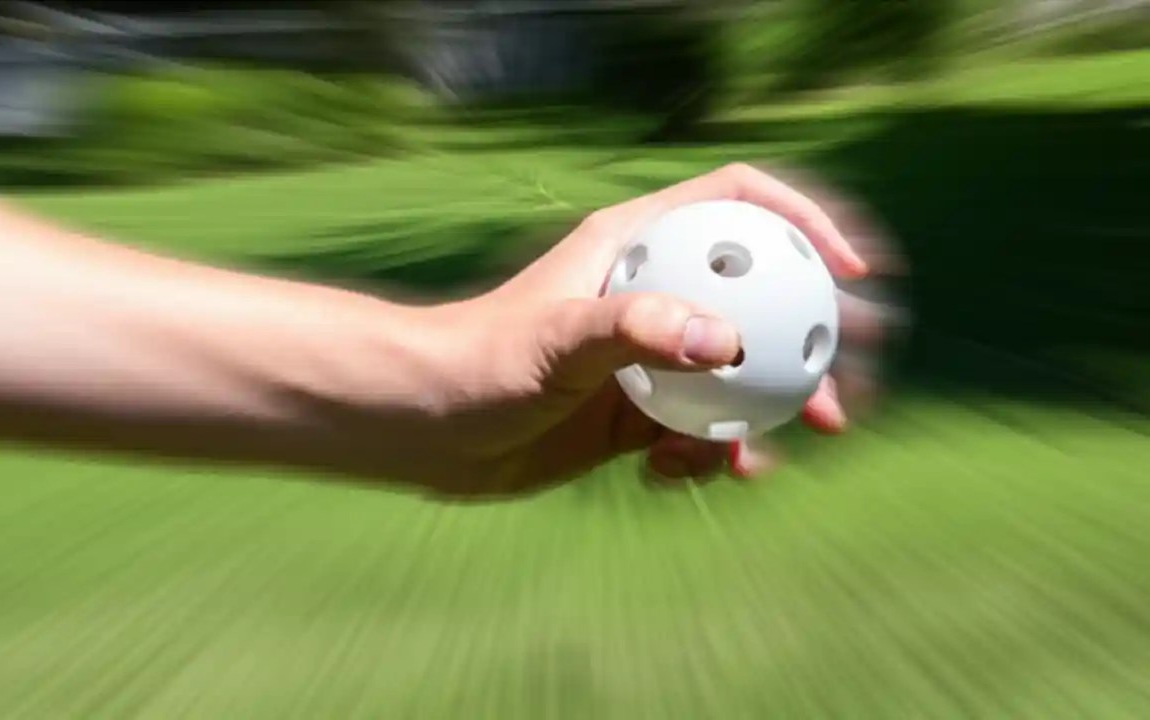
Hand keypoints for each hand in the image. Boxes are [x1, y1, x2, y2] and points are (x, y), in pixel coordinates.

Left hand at [430, 162, 892, 496]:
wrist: (428, 428)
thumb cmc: (478, 363)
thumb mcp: (558, 341)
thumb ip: (638, 332)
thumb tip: (727, 345)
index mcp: (636, 247)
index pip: (737, 204)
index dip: (802, 222)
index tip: (850, 270)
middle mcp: (649, 296)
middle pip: (757, 293)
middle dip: (815, 328)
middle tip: (864, 366)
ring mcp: (646, 359)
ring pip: (739, 371)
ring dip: (782, 403)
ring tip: (812, 433)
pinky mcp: (634, 416)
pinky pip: (701, 428)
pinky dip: (714, 452)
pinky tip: (695, 473)